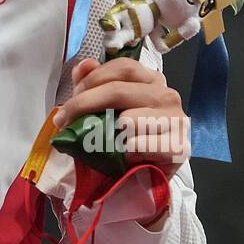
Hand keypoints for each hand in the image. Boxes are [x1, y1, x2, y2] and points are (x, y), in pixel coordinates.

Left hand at [54, 56, 190, 182]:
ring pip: (129, 119)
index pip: (122, 67)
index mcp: (151, 81)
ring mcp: (176, 120)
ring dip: (103, 132)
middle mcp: (166, 95)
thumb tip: (84, 64)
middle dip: (84, 104)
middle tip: (65, 120)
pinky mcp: (178, 147)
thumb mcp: (106, 108)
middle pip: (119, 90)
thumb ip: (94, 83)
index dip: (92, 79)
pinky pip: (141, 145)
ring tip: (92, 142)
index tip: (71, 98)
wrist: (146, 178)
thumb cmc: (125, 139)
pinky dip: (124, 150)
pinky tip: (119, 155)